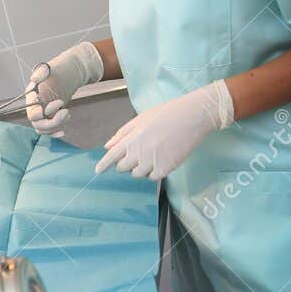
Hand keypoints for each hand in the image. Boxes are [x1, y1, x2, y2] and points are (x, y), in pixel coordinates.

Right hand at [25, 41, 103, 133]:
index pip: (32, 113)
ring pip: (43, 129)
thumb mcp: (50, 68)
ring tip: (67, 113)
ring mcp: (42, 112)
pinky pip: (48, 130)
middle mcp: (34, 106)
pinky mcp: (50, 116)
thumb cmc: (59, 68)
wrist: (69, 72)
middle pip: (38, 124)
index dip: (41, 114)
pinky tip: (62, 132)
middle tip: (66, 111)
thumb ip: (41, 72)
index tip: (58, 103)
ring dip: (56, 125)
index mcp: (31, 95)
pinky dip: (54, 133)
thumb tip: (34, 79)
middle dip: (52, 121)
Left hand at [96, 81, 233, 178]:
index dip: (103, 165)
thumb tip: (107, 147)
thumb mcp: (140, 119)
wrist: (192, 116)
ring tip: (153, 153)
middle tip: (139, 152)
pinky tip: (162, 158)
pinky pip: (152, 177)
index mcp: (131, 139)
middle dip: (126, 163)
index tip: (98, 171)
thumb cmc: (166, 114)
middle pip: (123, 168)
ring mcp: (151, 162)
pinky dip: (154, 171)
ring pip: (137, 174)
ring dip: (141, 168)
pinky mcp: (164, 169)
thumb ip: (122, 134)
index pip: (112, 156)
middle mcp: (139, 152)